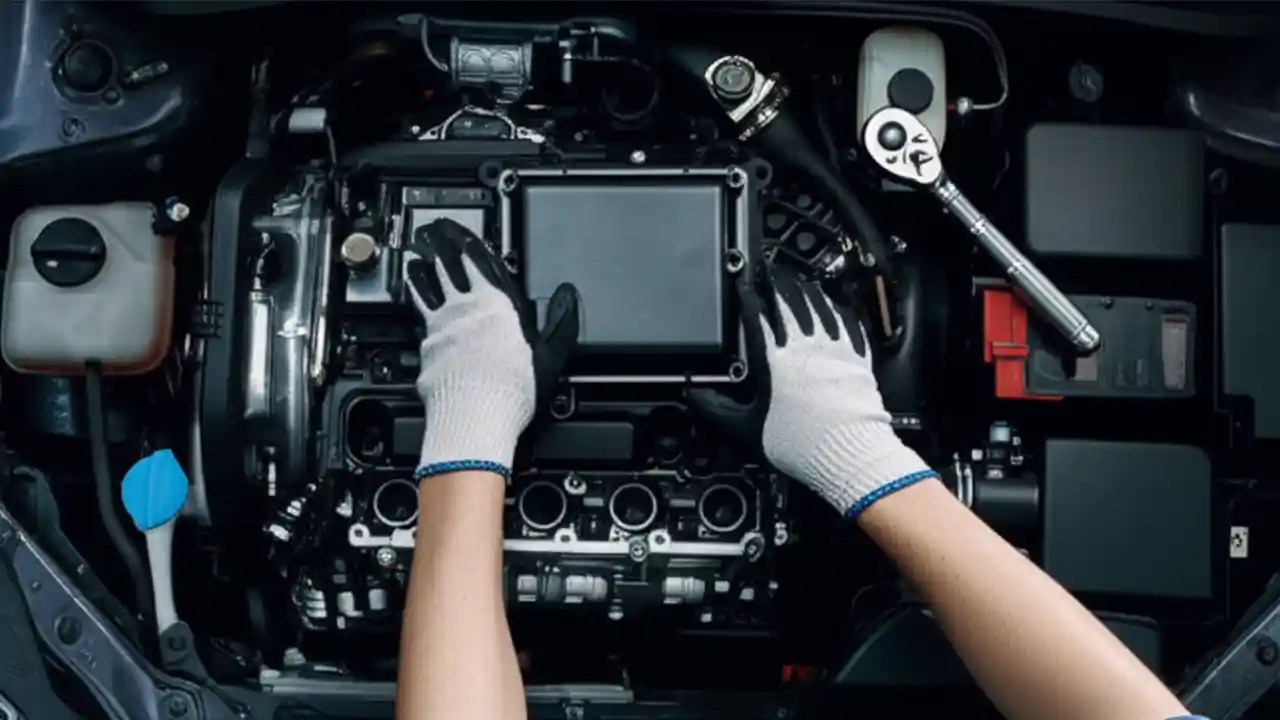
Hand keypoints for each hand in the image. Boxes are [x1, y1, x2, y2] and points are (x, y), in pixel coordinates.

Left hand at [404, 218, 578, 480]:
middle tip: (431, 232)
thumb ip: (560, 321)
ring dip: (421, 270)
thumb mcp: (550, 353)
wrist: (476, 416)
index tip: (459, 230)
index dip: (467, 241)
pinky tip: (414, 305)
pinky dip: (416, 304)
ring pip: (427, 287)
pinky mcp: (426, 348)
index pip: (479, 261)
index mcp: (498, 304)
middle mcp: (466, 308)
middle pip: (447, 266)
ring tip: (416, 261)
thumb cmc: (513, 389)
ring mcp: (441, 326)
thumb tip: (568, 295)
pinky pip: (419, 317)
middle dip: (439, 245)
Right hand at [688, 265, 934, 517]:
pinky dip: (838, 309)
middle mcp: (804, 345)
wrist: (849, 453)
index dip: (746, 293)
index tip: (741, 281)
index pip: (756, 314)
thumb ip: (716, 408)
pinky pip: (848, 322)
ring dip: (805, 289)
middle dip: (776, 283)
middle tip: (769, 271)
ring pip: (818, 305)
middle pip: (788, 301)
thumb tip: (694, 396)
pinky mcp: (857, 357)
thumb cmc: (801, 443)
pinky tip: (835, 304)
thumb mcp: (747, 428)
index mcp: (773, 359)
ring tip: (797, 280)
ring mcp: (834, 347)